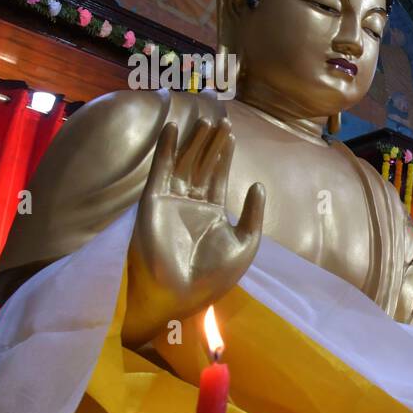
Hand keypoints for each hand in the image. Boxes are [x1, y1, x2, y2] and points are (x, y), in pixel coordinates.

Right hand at [123, 119, 264, 345]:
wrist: (181, 292)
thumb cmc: (213, 275)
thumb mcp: (244, 243)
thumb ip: (252, 214)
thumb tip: (258, 185)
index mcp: (211, 213)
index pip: (218, 176)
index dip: (224, 155)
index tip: (232, 134)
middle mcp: (190, 203)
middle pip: (202, 165)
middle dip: (212, 144)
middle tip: (222, 120)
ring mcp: (171, 201)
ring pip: (184, 163)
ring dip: (194, 142)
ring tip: (206, 119)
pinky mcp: (153, 201)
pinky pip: (160, 169)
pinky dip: (165, 148)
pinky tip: (172, 128)